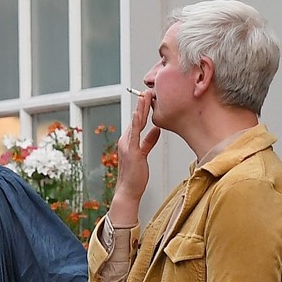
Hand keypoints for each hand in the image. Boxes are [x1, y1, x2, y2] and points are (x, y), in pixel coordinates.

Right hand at [109, 90, 161, 224]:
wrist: (128, 191)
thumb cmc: (136, 176)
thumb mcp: (144, 155)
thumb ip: (148, 141)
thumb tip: (156, 130)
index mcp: (129, 141)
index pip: (138, 121)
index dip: (143, 109)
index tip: (149, 98)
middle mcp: (126, 141)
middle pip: (136, 119)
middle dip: (142, 104)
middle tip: (148, 90)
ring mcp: (127, 146)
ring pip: (135, 123)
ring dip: (141, 108)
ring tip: (146, 96)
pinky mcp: (131, 152)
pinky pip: (134, 134)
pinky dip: (136, 123)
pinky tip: (139, 113)